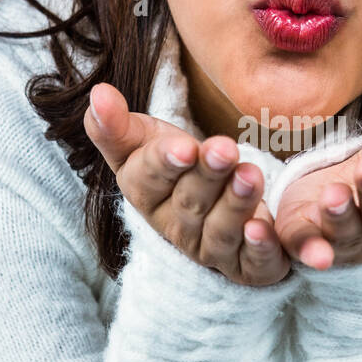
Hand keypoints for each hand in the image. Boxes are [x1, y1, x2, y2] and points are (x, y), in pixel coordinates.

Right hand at [84, 83, 290, 285]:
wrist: (216, 204)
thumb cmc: (178, 165)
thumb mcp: (144, 141)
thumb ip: (118, 124)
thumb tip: (98, 93)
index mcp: (146, 195)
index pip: (148, 179)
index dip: (165, 163)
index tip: (183, 147)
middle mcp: (176, 228)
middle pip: (189, 202)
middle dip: (207, 176)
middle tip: (224, 149)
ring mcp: (210, 250)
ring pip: (221, 232)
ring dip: (236, 205)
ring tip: (250, 175)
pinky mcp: (247, 267)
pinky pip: (253, 265)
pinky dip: (259, 249)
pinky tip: (263, 229)